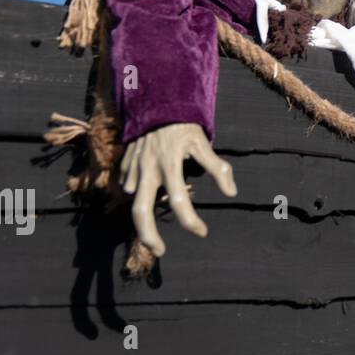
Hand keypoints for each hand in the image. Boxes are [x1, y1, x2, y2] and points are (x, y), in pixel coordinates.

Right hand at [120, 122, 237, 256]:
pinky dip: (140, 194)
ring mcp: (132, 170)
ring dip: (146, 215)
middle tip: (160, 251)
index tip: (202, 232)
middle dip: (149, 237)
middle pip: (140, 213)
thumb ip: (218, 169)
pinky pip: (129, 188)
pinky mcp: (123, 168)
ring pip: (134, 202)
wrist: (155, 104)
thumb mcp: (203, 143)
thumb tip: (231, 193)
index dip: (191, 221)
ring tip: (157, 221)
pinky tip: (151, 187)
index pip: (179, 201)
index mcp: (169, 165)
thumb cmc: (183, 126)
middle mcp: (147, 170)